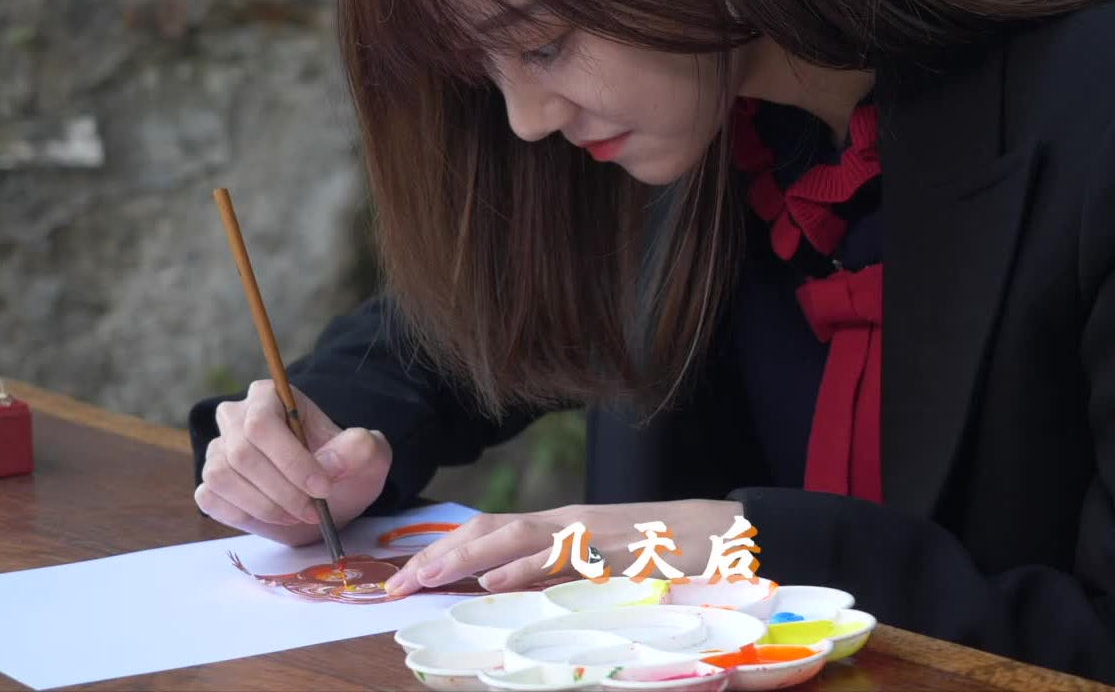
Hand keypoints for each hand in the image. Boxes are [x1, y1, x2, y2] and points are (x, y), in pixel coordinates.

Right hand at [194, 379, 391, 546]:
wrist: (328, 496)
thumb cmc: (346, 466)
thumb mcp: (369, 454)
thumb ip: (358, 449)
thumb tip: (328, 464)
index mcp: (270, 396)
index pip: (262, 424)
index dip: (290, 460)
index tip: (322, 487)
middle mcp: (236, 417)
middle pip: (242, 453)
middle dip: (282, 490)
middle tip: (314, 510)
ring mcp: (218, 450)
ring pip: (222, 478)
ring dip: (266, 505)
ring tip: (299, 514)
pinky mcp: (210, 483)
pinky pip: (211, 498)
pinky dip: (244, 514)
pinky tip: (275, 516)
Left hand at [384, 499, 745, 596]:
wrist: (724, 531)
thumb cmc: (663, 553)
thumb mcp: (599, 563)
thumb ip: (558, 572)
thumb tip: (510, 594)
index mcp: (560, 526)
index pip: (489, 532)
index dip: (443, 552)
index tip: (402, 579)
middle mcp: (566, 521)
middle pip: (487, 532)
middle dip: (435, 557)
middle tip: (390, 587)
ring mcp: (587, 530)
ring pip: (512, 537)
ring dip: (462, 559)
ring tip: (421, 579)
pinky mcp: (608, 548)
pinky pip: (557, 555)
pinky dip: (521, 567)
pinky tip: (491, 580)